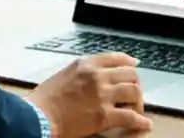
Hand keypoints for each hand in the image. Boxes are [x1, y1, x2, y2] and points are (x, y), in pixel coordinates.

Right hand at [27, 52, 153, 137]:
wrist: (39, 116)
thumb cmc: (46, 98)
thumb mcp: (65, 73)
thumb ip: (84, 71)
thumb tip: (99, 73)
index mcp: (87, 64)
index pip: (117, 58)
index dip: (129, 63)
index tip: (134, 67)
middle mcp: (97, 76)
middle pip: (130, 74)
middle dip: (136, 84)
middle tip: (134, 94)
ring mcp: (102, 95)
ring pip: (134, 92)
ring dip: (138, 102)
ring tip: (137, 109)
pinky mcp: (104, 115)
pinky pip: (130, 117)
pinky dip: (141, 122)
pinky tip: (145, 125)